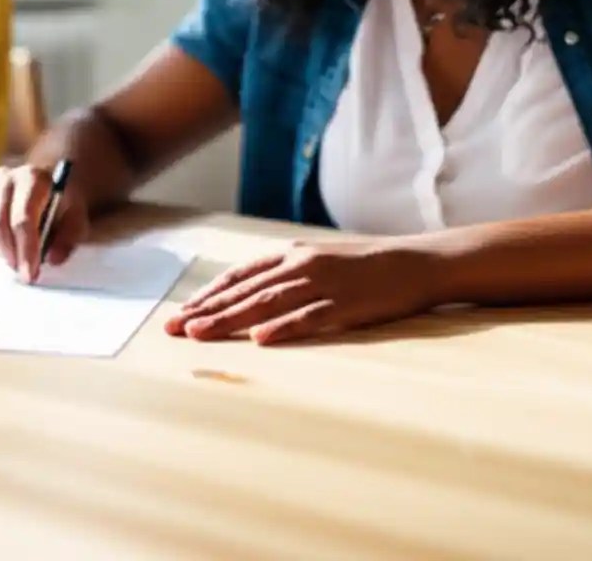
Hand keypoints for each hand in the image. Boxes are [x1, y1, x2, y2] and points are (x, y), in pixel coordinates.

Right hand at [0, 165, 90, 281]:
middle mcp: (4, 178)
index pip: (22, 219)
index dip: (26, 251)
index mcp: (32, 178)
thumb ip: (69, 237)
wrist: (45, 186)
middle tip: (22, 270)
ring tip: (14, 252)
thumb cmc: (60, 205)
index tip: (29, 275)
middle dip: (10, 255)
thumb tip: (53, 259)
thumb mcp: (76, 218)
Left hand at [165, 241, 440, 344]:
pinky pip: (310, 318)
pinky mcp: (347, 305)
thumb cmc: (365, 267)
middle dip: (206, 311)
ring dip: (231, 319)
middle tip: (173, 328)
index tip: (181, 313)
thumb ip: (285, 275)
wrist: (418, 262)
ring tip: (200, 333)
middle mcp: (301, 265)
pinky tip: (260, 338)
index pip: (240, 276)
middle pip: (246, 290)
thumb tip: (247, 295)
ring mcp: (323, 284)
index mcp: (292, 254)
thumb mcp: (319, 261)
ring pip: (268, 303)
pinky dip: (284, 328)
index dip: (209, 294)